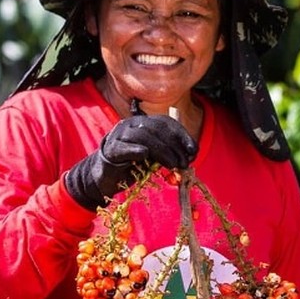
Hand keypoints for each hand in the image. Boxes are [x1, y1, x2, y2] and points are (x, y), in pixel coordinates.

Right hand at [64, 113, 196, 209]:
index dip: (182, 135)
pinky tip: (145, 155)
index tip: (193, 150)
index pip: (166, 122)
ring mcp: (120, 135)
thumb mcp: (155, 157)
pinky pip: (125, 147)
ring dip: (162, 151)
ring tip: (172, 164)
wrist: (106, 176)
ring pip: (143, 136)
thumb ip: (170, 152)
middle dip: (174, 146)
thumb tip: (190, 155)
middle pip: (157, 128)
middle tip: (184, 162)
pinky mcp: (111, 149)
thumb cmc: (133, 165)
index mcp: (144, 122)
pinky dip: (136, 150)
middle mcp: (132, 124)